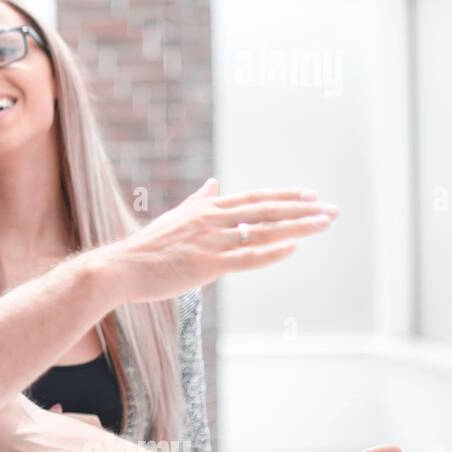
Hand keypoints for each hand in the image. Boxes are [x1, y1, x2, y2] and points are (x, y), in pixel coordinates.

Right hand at [97, 179, 338, 304]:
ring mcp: (210, 242)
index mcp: (205, 209)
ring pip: (263, 231)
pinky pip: (246, 257)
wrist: (120, 268)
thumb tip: (214, 183)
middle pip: (266, 211)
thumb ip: (198, 201)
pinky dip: (271, 252)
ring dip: (298, 227)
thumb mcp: (174, 218)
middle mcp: (211, 220)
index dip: (284, 197)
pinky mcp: (206, 264)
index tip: (310, 196)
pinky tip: (293, 248)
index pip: (254, 199)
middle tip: (331, 210)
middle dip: (303, 210)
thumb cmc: (146, 248)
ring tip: (324, 224)